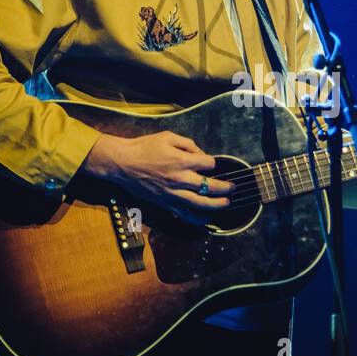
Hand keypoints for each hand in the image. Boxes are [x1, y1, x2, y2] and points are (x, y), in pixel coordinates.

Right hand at [82, 130, 234, 222]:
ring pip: (201, 203)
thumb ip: (188, 143)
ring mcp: (173, 194)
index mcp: (182, 161)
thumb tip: (200, 153)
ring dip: (217, 204)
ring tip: (226, 203)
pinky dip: (197, 218)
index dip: (210, 162)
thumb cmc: (144, 147)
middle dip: (225, 187)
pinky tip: (206, 219)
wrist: (122, 163)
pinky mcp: (165, 203)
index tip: (207, 162)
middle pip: (211, 186)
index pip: (208, 164)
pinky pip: (184, 214)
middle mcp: (180, 179)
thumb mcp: (167, 136)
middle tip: (233, 188)